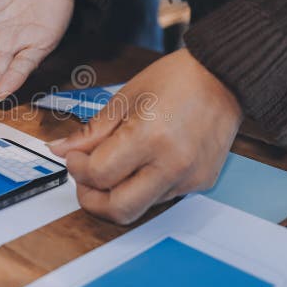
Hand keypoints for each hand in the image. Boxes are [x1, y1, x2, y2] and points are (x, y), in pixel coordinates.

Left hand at [48, 49, 242, 224]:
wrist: (224, 77)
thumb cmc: (178, 79)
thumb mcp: (126, 98)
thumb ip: (92, 131)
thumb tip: (62, 149)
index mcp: (150, 136)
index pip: (99, 175)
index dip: (77, 169)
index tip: (74, 157)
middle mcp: (172, 164)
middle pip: (119, 209)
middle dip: (92, 200)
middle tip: (85, 180)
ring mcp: (189, 177)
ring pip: (140, 207)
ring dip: (117, 194)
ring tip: (113, 167)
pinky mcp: (200, 183)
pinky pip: (161, 198)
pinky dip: (142, 187)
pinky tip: (141, 165)